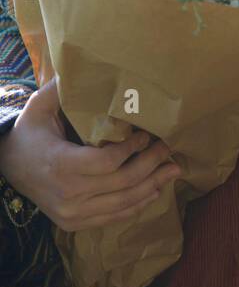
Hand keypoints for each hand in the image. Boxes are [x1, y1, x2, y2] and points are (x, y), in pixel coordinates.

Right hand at [0, 75, 181, 231]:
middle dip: (152, 164)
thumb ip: (63, 89)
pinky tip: (153, 191)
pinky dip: (137, 205)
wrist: (6, 168)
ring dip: (153, 186)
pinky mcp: (75, 223)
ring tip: (173, 171)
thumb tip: (88, 63)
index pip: (108, 162)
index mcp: (60, 164)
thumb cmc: (29, 133)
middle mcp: (68, 194)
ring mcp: (72, 213)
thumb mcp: (39, 107)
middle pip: (123, 182)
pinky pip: (114, 218)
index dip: (133, 149)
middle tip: (170, 150)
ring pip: (123, 204)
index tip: (147, 135)